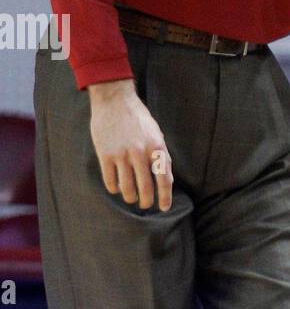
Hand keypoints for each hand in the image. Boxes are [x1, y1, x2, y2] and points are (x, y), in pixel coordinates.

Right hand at [88, 80, 172, 211]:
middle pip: (145, 188)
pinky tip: (116, 188)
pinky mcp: (105, 154)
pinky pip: (110, 181)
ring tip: (131, 198)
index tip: (164, 208)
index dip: (165, 197)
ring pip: (127, 188)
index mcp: (156, 147)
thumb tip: (166, 180)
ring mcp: (122, 154)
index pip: (164, 180)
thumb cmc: (138, 118)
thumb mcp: (156, 134)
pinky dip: (114, 189)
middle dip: (146, 201)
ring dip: (130, 197)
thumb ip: (161, 156)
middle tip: (145, 205)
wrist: (114, 100)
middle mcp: (140, 153)